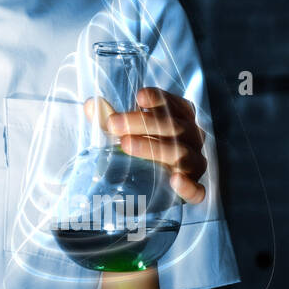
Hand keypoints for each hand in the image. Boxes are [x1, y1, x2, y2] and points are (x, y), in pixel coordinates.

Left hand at [83, 87, 207, 203]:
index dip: (159, 99)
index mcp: (181, 119)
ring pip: (181, 154)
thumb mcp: (123, 132)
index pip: (175, 105)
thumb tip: (91, 105)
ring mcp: (195, 165)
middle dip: (143, 122)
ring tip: (126, 144)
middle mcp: (192, 139)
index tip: (139, 98)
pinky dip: (188, 186)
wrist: (150, 186)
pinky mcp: (194, 190)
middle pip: (174, 127)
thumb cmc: (139, 147)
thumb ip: (109, 118)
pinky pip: (197, 190)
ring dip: (153, 148)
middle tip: (114, 123)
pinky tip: (174, 180)